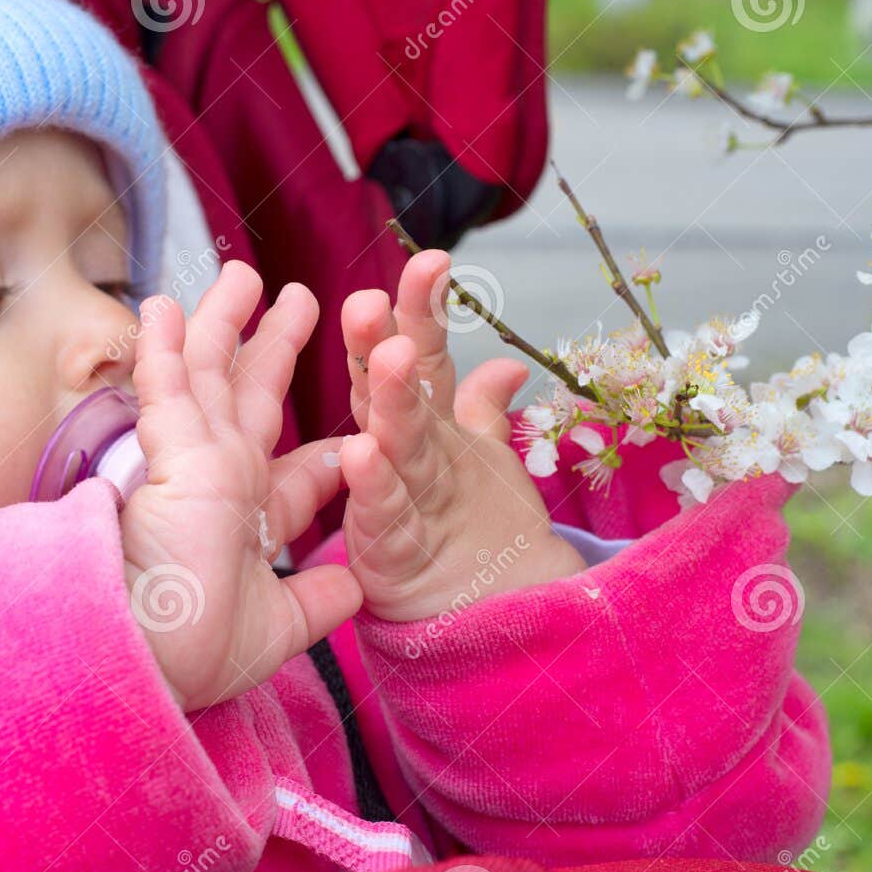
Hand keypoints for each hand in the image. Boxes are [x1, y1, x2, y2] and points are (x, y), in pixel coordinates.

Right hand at [122, 262, 361, 710]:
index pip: (298, 473)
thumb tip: (357, 588)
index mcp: (251, 521)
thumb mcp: (278, 627)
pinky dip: (166, 345)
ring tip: (243, 272)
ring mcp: (194, 463)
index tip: (358, 437)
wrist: (150, 659)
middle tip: (295, 297)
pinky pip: (169, 385)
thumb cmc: (196, 652)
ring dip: (222, 322)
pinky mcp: (173, 455)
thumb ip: (317, 601)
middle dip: (273, 348)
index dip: (328, 453)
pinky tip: (161, 304)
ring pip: (209, 373)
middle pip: (251, 398)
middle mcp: (223, 483)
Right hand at [339, 250, 586, 622]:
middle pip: (392, 393)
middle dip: (378, 346)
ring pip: (391, 445)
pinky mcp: (385, 551)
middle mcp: (404, 452)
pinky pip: (383, 515)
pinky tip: (362, 453)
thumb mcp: (485, 458)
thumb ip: (483, 409)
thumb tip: (508, 364)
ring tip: (383, 358)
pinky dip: (374, 486)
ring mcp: (393, 498)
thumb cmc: (469, 528)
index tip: (435, 260)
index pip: (422, 356)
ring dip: (386, 403)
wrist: (475, 612)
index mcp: (425, 422)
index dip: (423, 310)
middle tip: (368, 301)